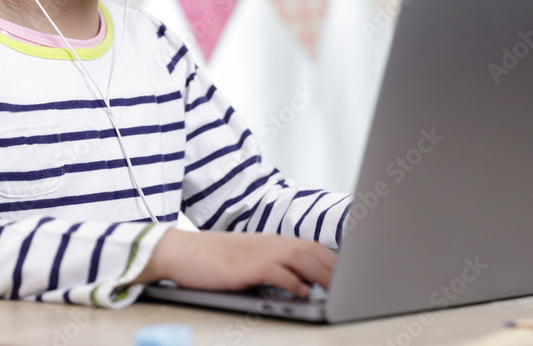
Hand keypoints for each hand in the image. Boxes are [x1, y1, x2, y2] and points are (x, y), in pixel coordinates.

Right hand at [135, 229, 335, 297]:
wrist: (180, 251)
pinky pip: (275, 271)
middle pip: (310, 250)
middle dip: (334, 267)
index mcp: (271, 241)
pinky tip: (303, 291)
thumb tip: (300, 283)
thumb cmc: (212, 259)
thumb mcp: (248, 260)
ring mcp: (256, 253)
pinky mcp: (244, 266)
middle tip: (352, 283)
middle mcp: (268, 243)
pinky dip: (292, 281)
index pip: (310, 246)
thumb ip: (273, 267)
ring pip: (299, 258)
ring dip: (321, 273)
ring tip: (336, 288)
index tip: (349, 273)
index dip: (332, 259)